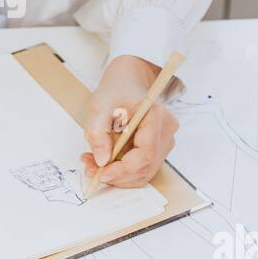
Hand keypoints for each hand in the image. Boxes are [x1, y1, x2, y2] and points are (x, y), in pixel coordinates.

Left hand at [81, 54, 177, 189]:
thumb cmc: (116, 91)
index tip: (102, 173)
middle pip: (145, 166)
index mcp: (157, 117)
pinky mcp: (158, 149)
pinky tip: (104, 163)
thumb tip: (102, 160)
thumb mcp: (100, 107)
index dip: (124, 169)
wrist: (127, 83)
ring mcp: (165, 141)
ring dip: (118, 175)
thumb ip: (99, 133)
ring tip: (93, 165)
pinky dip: (122, 171)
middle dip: (117, 174)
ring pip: (143, 171)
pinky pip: (142, 167)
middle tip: (90, 169)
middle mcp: (167, 132)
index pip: (145, 154)